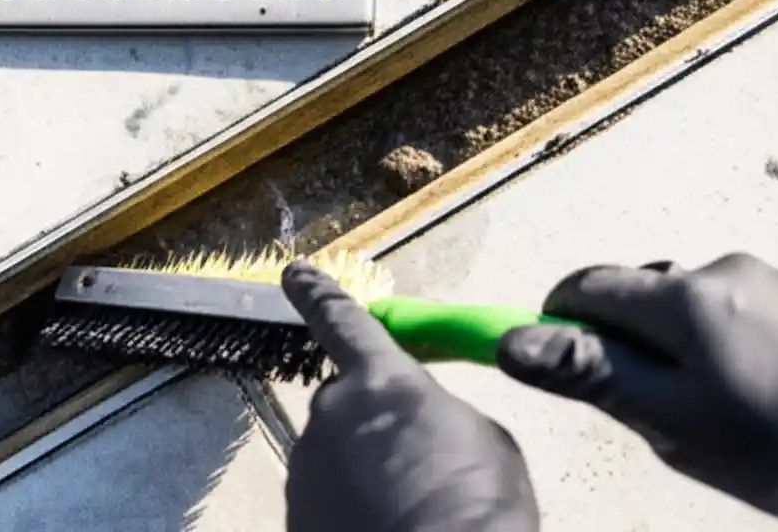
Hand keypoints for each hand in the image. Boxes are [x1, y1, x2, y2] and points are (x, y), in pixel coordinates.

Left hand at [281, 261, 538, 531]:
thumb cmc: (476, 504)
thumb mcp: (484, 438)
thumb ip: (440, 413)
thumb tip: (424, 427)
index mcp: (380, 379)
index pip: (342, 321)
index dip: (317, 293)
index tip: (293, 272)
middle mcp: (331, 414)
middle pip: (345, 402)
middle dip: (373, 421)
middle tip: (417, 459)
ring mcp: (307, 468)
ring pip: (335, 455)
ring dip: (364, 471)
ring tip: (409, 506)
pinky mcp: (296, 515)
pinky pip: (326, 500)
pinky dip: (350, 511)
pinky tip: (385, 526)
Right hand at [498, 253, 777, 521]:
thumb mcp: (673, 420)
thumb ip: (593, 375)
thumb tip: (516, 341)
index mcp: (678, 300)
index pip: (585, 284)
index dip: (557, 318)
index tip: (560, 358)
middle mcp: (723, 272)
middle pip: (644, 289)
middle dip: (629, 336)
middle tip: (647, 399)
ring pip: (702, 301)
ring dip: (689, 339)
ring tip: (720, 401)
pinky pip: (754, 309)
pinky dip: (740, 340)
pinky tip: (770, 389)